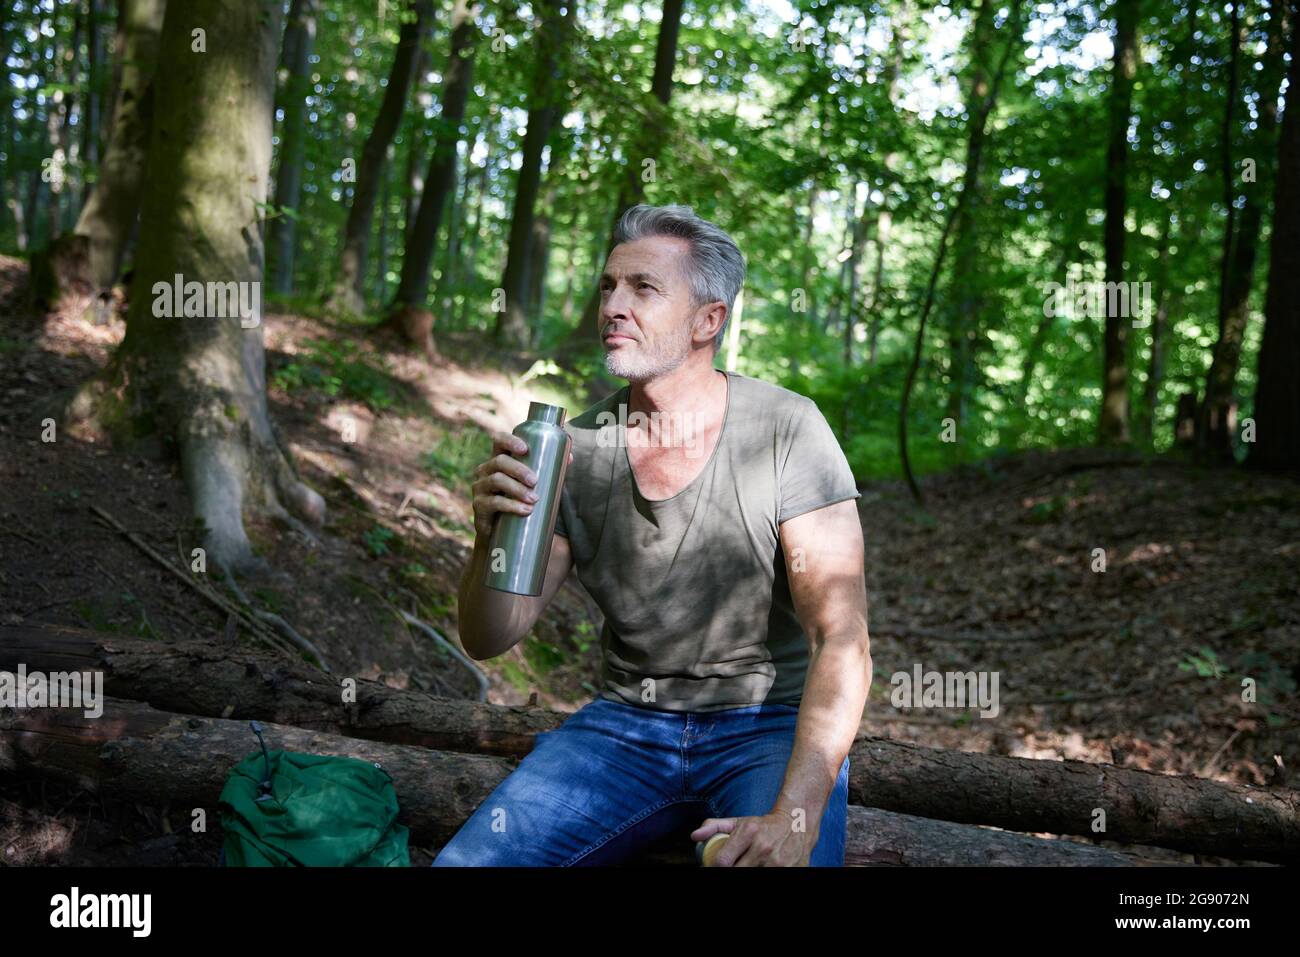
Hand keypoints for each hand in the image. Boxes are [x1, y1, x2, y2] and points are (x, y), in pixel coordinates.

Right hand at [469, 432, 571, 537]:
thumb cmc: (519, 500)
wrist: (502, 532)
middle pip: (500, 461)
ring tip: (534, 499)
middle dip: (519, 469)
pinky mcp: (479, 506)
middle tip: (535, 481)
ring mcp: (480, 488)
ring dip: (517, 489)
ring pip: (496, 480)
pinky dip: (511, 505)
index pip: (498, 441)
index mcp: (499, 460)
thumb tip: (570, 457)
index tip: (525, 449)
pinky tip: (524, 510)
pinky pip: (493, 503)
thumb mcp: (531, 484)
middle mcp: (486, 470)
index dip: (509, 441)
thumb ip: (549, 470)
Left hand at [690, 813, 813, 866]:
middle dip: (729, 872)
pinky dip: (760, 876)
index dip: (713, 868)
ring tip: (744, 866)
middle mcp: (763, 848)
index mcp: (749, 832)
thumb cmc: (762, 825)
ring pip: (752, 877)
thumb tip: (694, 837)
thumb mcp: (738, 821)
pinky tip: (757, 869)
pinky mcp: (790, 871)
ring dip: (745, 872)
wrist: (797, 824)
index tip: (713, 867)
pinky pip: (767, 879)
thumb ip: (713, 826)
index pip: (722, 861)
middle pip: (735, 873)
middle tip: (728, 867)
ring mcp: (777, 863)